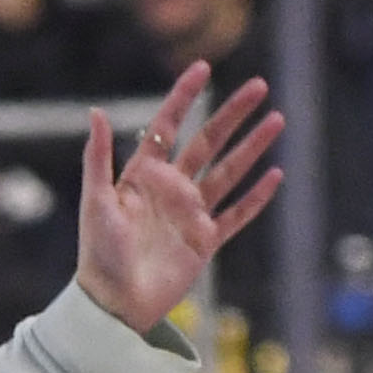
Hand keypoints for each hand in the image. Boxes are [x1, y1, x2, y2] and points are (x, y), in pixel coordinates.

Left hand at [70, 62, 284, 341]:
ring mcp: (190, 214)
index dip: (184, 97)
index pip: (168, 126)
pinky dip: (256, 197)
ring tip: (277, 120)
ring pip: (228, 172)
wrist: (115, 304)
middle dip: (233, 114)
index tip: (202, 68)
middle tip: (259, 87)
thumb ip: (98, 158)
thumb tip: (95, 112)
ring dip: (252, 147)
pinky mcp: (205, 242)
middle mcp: (171, 189)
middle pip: (208, 142)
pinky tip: (275, 175)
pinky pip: (237, 215)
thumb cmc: (99, 253)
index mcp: (142, 175)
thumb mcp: (96, 200)